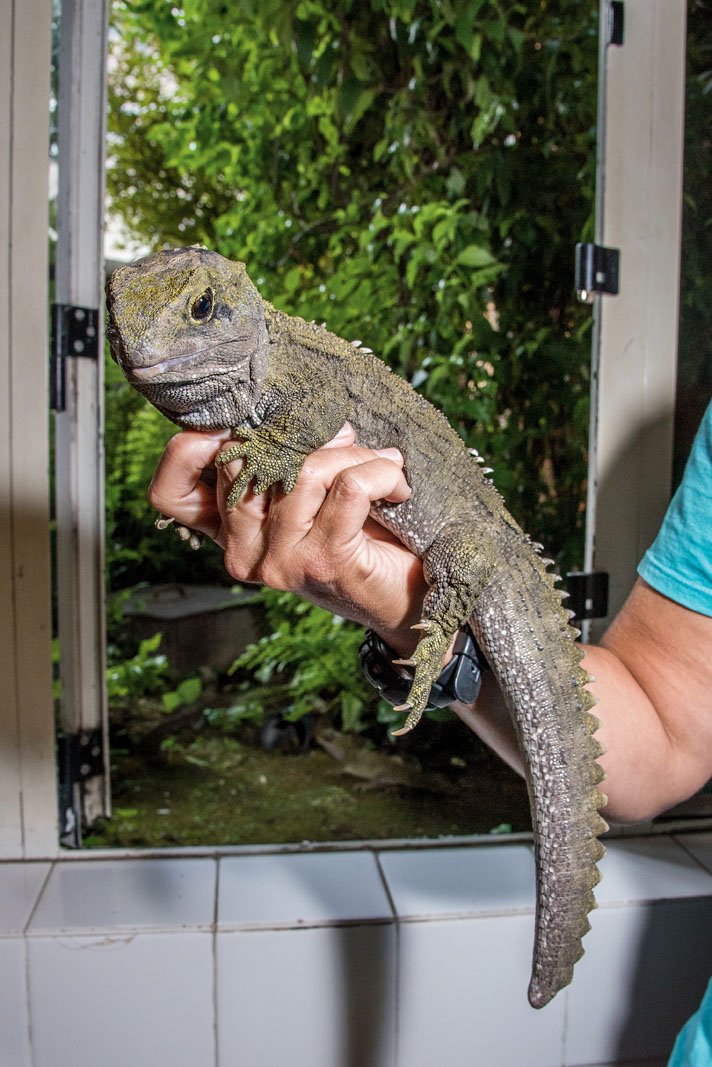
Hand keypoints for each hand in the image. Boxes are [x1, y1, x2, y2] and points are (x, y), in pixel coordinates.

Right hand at [148, 424, 427, 654]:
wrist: (411, 599)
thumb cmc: (364, 539)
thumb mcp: (312, 496)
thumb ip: (291, 460)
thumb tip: (313, 419)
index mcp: (229, 534)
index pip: (171, 492)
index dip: (187, 450)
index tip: (242, 425)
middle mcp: (243, 552)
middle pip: (246, 459)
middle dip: (303, 435)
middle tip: (348, 442)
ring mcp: (280, 561)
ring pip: (303, 469)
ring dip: (355, 455)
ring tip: (383, 466)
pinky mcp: (325, 561)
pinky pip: (348, 487)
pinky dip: (380, 472)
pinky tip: (396, 486)